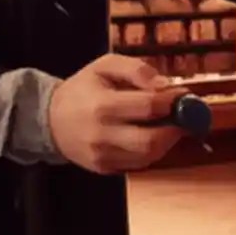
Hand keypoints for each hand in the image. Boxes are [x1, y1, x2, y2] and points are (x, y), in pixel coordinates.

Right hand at [48, 54, 186, 173]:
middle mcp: (102, 135)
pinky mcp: (104, 169)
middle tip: (184, 115)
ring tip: (169, 124)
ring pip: (148, 156)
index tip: (185, 95)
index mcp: (102, 105)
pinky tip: (152, 135)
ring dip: (167, 140)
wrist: (50, 119)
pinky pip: (138, 164)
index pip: (148, 106)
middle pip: (151, 139)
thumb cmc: (83, 88)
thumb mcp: (105, 66)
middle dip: (175, 127)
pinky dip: (153, 151)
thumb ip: (136, 69)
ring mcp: (102, 156)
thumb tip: (164, 85)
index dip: (173, 101)